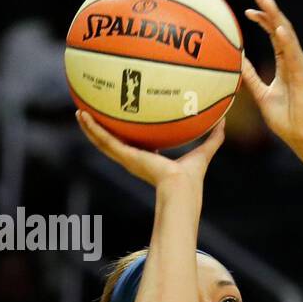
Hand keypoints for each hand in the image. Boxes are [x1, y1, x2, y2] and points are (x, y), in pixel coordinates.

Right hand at [76, 111, 224, 187]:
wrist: (181, 188)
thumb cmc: (192, 179)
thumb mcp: (204, 152)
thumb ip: (213, 137)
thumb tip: (224, 120)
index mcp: (150, 160)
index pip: (137, 146)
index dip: (129, 135)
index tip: (123, 123)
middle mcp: (136, 160)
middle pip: (115, 142)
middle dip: (104, 130)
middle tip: (93, 116)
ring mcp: (128, 159)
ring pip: (103, 141)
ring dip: (90, 128)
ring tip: (78, 113)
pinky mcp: (124, 157)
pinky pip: (104, 141)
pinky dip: (92, 129)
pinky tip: (82, 116)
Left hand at [240, 0, 302, 148]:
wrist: (300, 136)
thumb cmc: (284, 118)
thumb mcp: (260, 94)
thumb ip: (251, 76)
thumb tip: (237, 60)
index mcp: (285, 64)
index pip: (274, 36)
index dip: (263, 21)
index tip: (247, 11)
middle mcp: (294, 61)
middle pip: (282, 29)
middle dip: (271, 10)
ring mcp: (299, 67)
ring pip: (288, 36)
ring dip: (277, 17)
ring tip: (267, 1)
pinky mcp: (302, 76)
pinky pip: (293, 55)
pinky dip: (286, 41)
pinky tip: (277, 28)